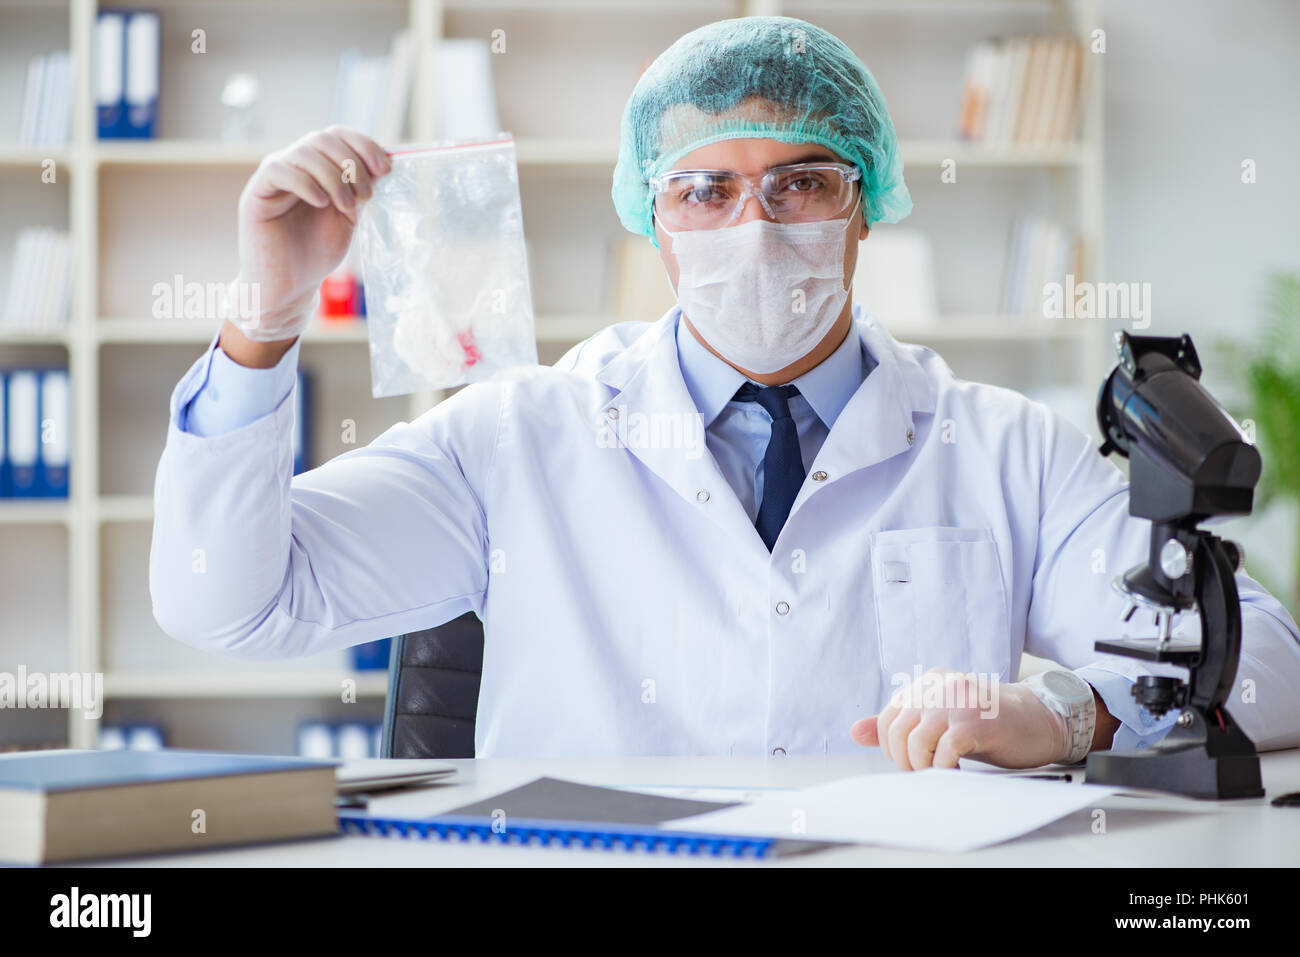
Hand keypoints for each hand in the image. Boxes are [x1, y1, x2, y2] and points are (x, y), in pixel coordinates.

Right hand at [230, 126, 390, 342]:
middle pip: (323, 139)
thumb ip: (360, 189)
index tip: (386, 168)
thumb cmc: (317, 252)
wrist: (290, 286)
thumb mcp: (348, 216)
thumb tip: (385, 161)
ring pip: (304, 152)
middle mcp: (295, 165)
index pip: (338, 135)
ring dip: (333, 176)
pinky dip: (305, 182)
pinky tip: (320, 202)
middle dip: (352, 163)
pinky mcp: (256, 193)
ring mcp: (275, 177)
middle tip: (365, 195)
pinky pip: (278, 170)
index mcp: (318, 167)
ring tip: (346, 206)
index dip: (363, 144)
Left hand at [849, 666, 1069, 769]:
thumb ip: (899, 725)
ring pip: (916, 741)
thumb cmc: (987, 724)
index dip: (892, 748)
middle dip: (905, 761)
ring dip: (922, 767)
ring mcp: (960, 701)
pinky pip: (945, 749)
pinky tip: (955, 772)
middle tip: (925, 772)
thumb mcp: (938, 721)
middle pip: (898, 732)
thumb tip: (855, 731)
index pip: (888, 718)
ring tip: (939, 773)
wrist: (1040, 720)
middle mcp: (941, 686)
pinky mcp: (979, 721)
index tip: (911, 762)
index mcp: (929, 683)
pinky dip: (944, 768)